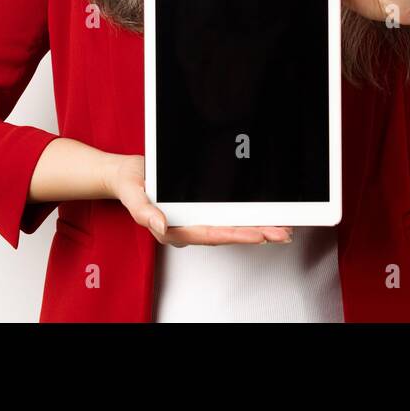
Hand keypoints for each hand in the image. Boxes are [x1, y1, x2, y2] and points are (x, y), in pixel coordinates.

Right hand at [105, 154, 293, 246]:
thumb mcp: (133, 196)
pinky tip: (262, 216)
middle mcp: (188, 227)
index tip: (259, 234)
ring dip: (256, 227)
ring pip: (230, 226)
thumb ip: (145, 212)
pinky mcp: (200, 208)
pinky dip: (245, 216)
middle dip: (257, 234)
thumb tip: (161, 224)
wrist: (128, 175)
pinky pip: (225, 215)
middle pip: (227, 233)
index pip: (211, 234)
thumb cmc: (131, 186)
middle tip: (282, 233)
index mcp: (173, 230)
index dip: (237, 235)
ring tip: (280, 228)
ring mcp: (195, 218)